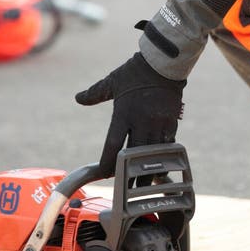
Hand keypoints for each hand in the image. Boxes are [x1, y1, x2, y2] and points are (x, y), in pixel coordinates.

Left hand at [75, 52, 185, 176]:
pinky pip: (167, 144)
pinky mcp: (171, 122)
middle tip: (124, 187)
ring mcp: (157, 122)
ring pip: (152, 153)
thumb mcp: (112, 81)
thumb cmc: (134, 72)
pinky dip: (162, 155)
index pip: (113, 145)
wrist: (163, 63)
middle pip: (133, 154)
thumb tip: (78, 98)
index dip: (108, 163)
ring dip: (146, 168)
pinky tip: (159, 164)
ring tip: (142, 183)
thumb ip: (95, 93)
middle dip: (128, 172)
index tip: (105, 174)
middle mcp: (140, 121)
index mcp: (123, 113)